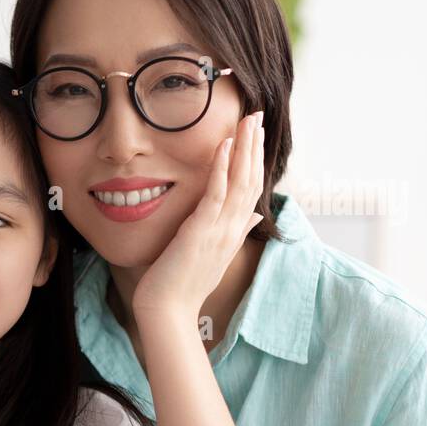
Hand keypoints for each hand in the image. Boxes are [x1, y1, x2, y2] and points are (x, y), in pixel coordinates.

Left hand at [131, 110, 264, 323]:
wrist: (168, 311)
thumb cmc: (183, 285)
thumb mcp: (214, 255)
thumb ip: (235, 232)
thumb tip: (255, 218)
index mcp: (235, 233)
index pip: (252, 188)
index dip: (256, 159)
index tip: (256, 134)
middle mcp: (233, 229)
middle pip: (252, 179)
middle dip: (255, 145)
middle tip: (258, 114)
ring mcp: (220, 230)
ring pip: (240, 182)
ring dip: (244, 148)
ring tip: (248, 120)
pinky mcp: (201, 231)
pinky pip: (216, 194)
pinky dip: (222, 168)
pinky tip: (224, 145)